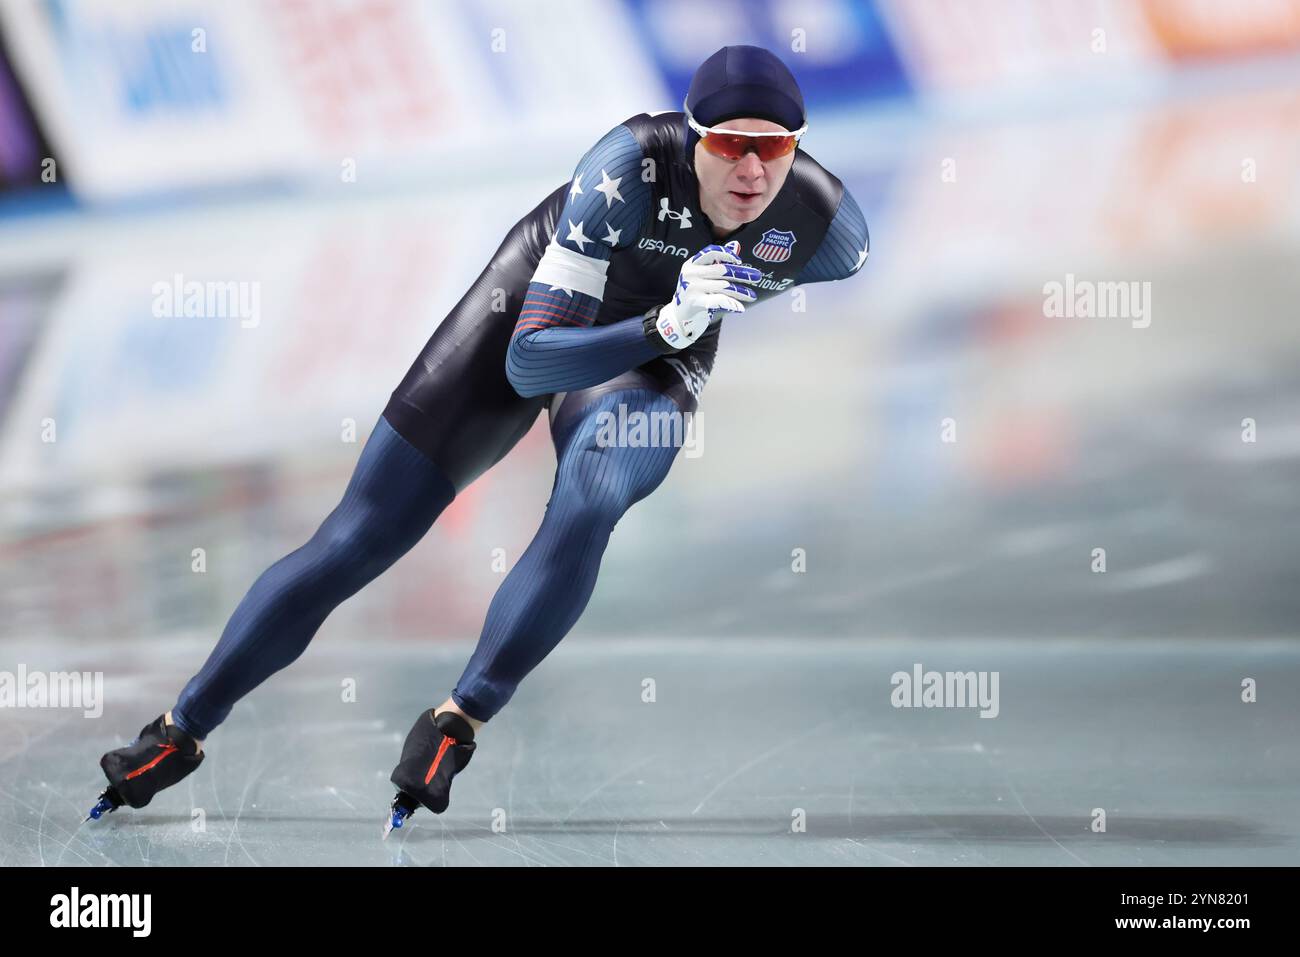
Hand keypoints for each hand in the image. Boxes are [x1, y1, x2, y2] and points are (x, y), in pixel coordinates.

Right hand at [644, 241, 761, 350]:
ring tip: (752, 296)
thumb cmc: (695, 294)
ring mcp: (692, 288)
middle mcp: (691, 273)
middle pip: (722, 270)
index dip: (726, 254)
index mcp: (692, 264)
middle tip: (757, 276)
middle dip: (742, 273)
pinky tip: (740, 308)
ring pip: (723, 286)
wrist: (678, 317)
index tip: (739, 261)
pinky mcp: (695, 302)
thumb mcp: (703, 276)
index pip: (710, 252)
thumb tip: (737, 245)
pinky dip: (731, 304)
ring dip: (741, 291)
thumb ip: (718, 262)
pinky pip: (717, 301)